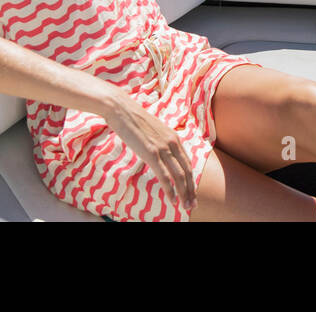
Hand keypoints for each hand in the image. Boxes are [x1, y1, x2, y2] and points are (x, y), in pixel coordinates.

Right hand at [104, 94, 195, 211]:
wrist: (122, 109)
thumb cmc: (134, 121)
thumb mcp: (153, 132)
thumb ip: (160, 143)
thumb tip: (159, 155)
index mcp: (174, 138)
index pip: (187, 163)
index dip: (191, 180)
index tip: (192, 192)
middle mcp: (172, 143)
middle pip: (187, 171)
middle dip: (191, 190)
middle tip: (193, 205)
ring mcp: (163, 148)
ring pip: (179, 176)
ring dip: (184, 193)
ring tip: (186, 206)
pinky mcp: (151, 153)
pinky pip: (164, 176)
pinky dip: (170, 189)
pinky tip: (172, 199)